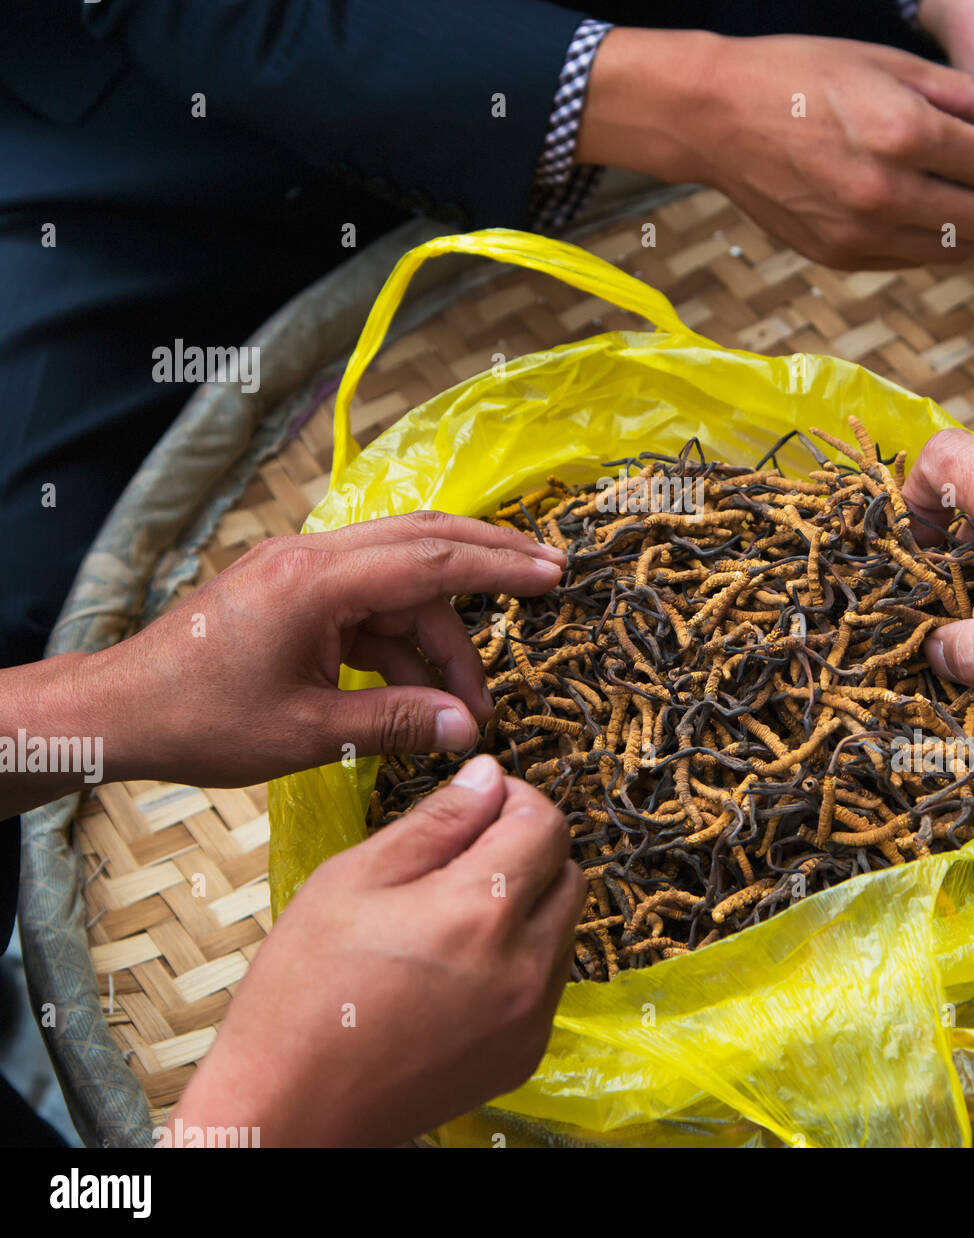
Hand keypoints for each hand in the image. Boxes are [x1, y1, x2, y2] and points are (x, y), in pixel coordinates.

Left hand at [47, 512, 563, 791]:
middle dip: (490, 561)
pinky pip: (369, 607)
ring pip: (400, 584)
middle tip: (549, 576)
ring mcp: (303, 573)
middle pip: (423, 542)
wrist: (117, 711)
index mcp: (316, 580)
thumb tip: (467, 729)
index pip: (431, 559)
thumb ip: (393, 723)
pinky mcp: (296, 595)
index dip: (500, 567)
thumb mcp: (304, 733)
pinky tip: (422, 692)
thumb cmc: (200, 721)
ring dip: (440, 635)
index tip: (554, 574)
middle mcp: (313, 558)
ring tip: (471, 703)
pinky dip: (402, 645)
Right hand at [172, 756, 585, 1145]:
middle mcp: (524, 965)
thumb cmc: (303, 992)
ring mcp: (530, 1017)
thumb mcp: (354, 879)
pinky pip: (548, 981)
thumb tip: (488, 776)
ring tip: (454, 914)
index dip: (516, 799)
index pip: (548, 824)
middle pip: (568, 872)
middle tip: (464, 856)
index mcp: (482, 910)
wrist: (289, 1112)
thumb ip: (436, 821)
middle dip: (528, 849)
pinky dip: (521, 958)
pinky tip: (459, 965)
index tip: (479, 804)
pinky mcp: (524, 1054)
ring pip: (564, 927)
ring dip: (529, 904)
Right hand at [576, 27, 973, 269]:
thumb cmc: (798, 76)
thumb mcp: (888, 64)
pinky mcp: (838, 257)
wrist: (716, 119)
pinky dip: (937, 241)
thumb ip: (967, 96)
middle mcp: (887, 194)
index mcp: (905, 135)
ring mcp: (860, 234)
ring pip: (955, 250)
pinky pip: (912, 259)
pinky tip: (931, 211)